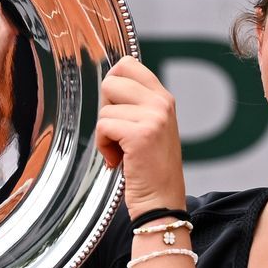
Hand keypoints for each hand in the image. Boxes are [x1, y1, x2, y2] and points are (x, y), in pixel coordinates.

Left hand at [98, 56, 185, 216]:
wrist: (161, 202)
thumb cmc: (150, 169)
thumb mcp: (150, 127)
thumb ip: (136, 105)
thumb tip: (108, 85)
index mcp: (164, 98)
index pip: (128, 64)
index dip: (112, 85)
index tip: (116, 109)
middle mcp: (162, 103)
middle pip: (111, 81)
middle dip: (106, 109)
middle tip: (118, 133)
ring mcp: (154, 117)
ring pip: (105, 109)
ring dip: (105, 134)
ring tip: (121, 151)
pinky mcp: (142, 135)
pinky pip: (104, 126)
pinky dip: (104, 147)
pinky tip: (117, 160)